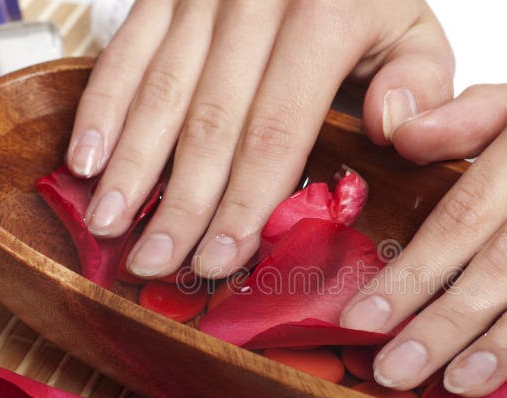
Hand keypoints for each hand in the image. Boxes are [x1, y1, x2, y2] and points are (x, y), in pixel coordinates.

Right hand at [66, 0, 452, 278]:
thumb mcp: (414, 31)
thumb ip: (420, 83)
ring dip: (131, 165)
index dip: (244, 201)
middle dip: (181, 202)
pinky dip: (102, 107)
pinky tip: (86, 158)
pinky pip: (126, 50)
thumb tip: (392, 131)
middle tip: (154, 262)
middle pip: (211, 121)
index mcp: (327, 12)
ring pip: (161, 91)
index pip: (278, 129)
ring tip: (110, 224)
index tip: (220, 258)